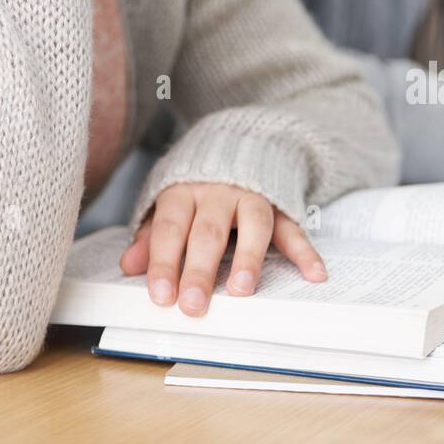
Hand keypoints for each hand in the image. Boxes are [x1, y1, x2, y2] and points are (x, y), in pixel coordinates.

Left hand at [119, 182, 326, 316]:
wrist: (237, 137)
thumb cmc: (196, 184)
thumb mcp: (168, 203)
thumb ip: (151, 235)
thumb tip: (129, 266)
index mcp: (183, 191)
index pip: (169, 228)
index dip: (163, 262)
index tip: (160, 296)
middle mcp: (217, 191)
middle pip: (207, 231)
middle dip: (199, 270)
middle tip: (193, 306)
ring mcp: (252, 195)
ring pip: (253, 225)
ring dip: (249, 257)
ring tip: (242, 290)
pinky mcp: (280, 202)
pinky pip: (294, 226)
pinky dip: (306, 251)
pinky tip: (315, 274)